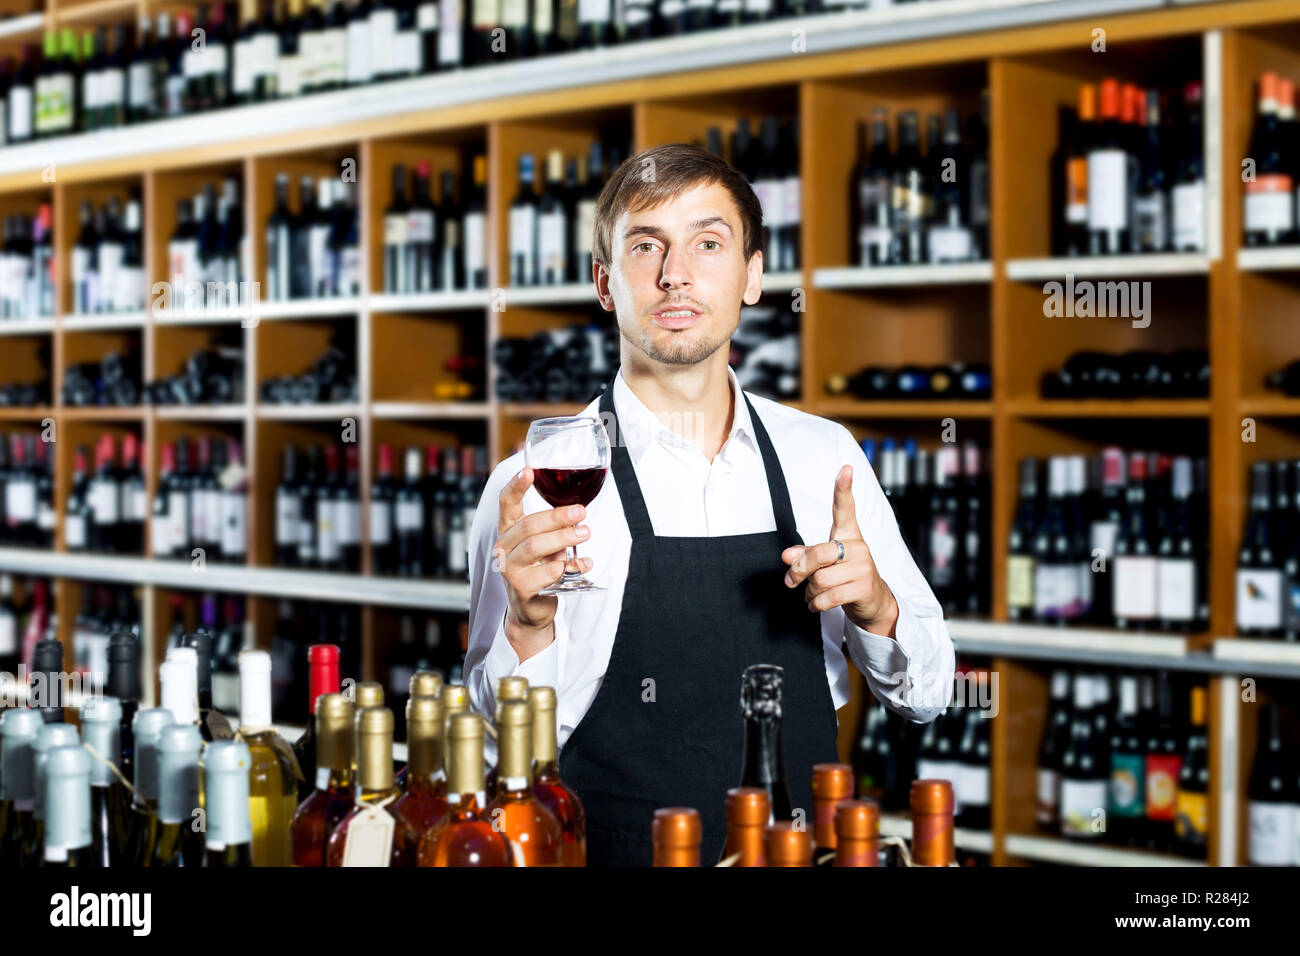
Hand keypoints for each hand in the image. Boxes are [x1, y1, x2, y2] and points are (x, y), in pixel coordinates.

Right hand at [495, 466, 593, 660]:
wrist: (531, 609)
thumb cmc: (540, 570)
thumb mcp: (547, 545)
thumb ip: (556, 528)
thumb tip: (579, 511)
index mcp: (509, 531)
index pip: (506, 503)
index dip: (516, 485)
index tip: (529, 469)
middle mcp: (503, 548)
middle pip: (529, 525)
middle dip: (557, 516)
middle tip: (581, 512)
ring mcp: (509, 570)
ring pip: (535, 547)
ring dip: (563, 538)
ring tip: (584, 533)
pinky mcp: (521, 590)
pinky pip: (544, 575)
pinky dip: (565, 567)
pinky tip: (584, 564)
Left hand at [781, 465, 898, 636]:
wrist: (872, 602)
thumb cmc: (844, 576)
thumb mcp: (825, 563)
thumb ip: (804, 556)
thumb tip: (786, 556)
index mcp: (848, 534)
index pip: (845, 508)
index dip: (843, 488)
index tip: (846, 468)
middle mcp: (858, 546)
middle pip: (818, 554)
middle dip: (799, 571)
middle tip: (791, 581)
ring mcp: (863, 567)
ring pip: (820, 579)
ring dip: (809, 591)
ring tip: (813, 594)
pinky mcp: (864, 587)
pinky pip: (828, 597)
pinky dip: (816, 604)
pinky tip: (816, 604)